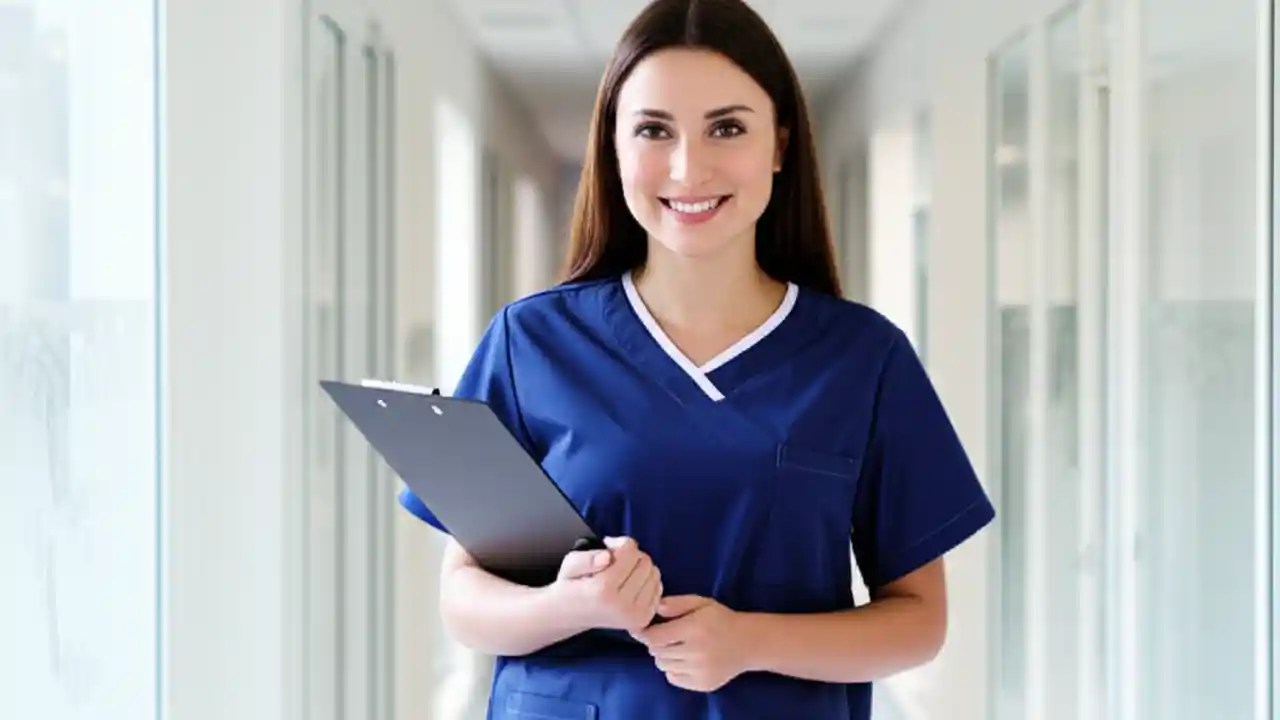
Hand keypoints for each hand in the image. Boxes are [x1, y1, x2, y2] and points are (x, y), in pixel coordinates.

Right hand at [554, 536, 661, 631]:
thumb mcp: (569, 565)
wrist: (570, 615)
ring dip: (640, 568)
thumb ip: (586, 558)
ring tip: (622, 573)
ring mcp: (635, 615)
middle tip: (614, 561)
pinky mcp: (644, 619)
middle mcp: (622, 606)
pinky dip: (646, 582)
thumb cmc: (571, 586)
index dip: (620, 543)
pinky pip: (658, 588)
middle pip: (645, 562)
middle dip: (631, 555)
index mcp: (603, 591)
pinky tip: (630, 585)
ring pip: (654, 574)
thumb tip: (606, 557)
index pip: (630, 552)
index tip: (608, 547)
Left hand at [629, 595, 748, 692]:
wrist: (748, 643)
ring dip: (664, 656)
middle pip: (657, 652)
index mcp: (694, 628)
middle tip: (666, 636)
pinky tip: (685, 660)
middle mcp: (696, 652)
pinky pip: (673, 678)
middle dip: (657, 643)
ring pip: (663, 665)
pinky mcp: (702, 684)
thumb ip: (677, 603)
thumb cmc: (720, 619)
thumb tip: (655, 608)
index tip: (644, 629)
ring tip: (677, 647)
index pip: (655, 637)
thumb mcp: (701, 602)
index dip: (645, 633)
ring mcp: (700, 671)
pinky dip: (673, 669)